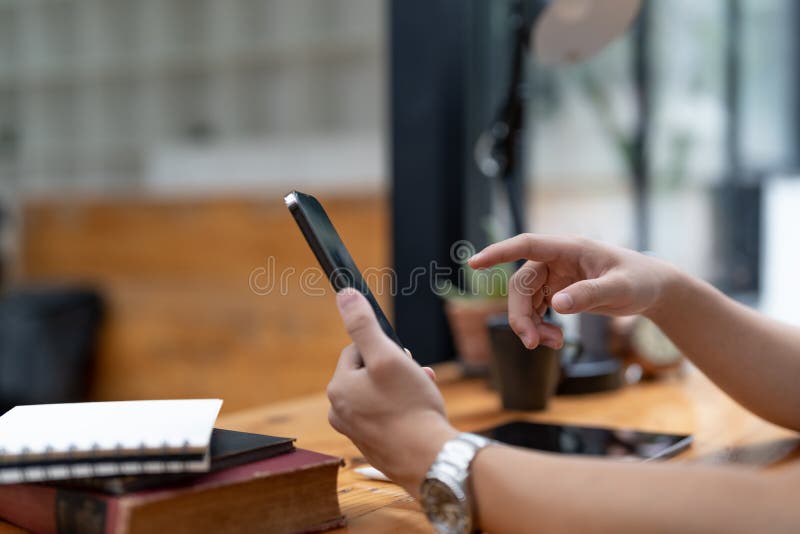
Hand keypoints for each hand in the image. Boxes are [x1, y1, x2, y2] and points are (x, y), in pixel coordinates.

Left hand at [327, 288, 457, 496]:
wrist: (429, 460)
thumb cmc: (410, 407)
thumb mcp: (388, 357)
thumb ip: (363, 326)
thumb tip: (345, 295)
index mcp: (338, 388)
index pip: (355, 350)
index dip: (382, 349)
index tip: (402, 357)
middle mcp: (340, 412)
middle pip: (367, 374)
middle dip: (393, 369)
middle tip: (415, 374)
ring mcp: (355, 432)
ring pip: (378, 395)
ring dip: (400, 388)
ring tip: (422, 391)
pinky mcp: (372, 446)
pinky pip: (385, 417)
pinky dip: (401, 410)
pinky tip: (420, 412)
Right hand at [468, 234, 677, 349]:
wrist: (652, 289)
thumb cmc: (640, 281)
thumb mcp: (619, 289)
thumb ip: (588, 295)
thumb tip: (556, 304)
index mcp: (570, 248)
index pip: (527, 245)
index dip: (499, 253)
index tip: (474, 263)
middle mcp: (557, 259)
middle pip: (521, 284)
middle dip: (521, 315)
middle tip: (532, 344)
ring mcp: (555, 276)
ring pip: (525, 300)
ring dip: (531, 325)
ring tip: (553, 345)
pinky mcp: (558, 291)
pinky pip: (536, 309)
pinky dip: (540, 327)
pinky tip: (555, 341)